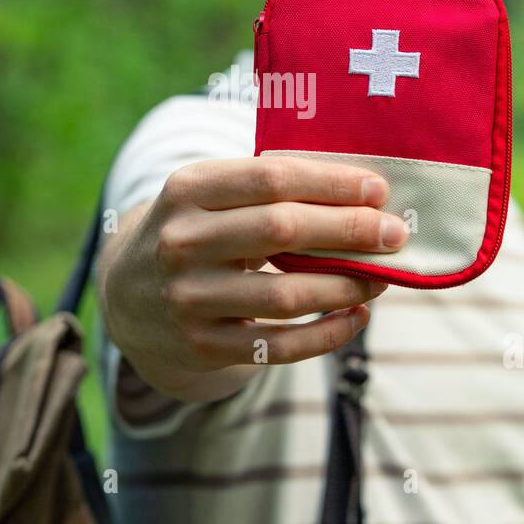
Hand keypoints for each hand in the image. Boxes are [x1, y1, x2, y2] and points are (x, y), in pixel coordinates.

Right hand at [97, 156, 408, 400]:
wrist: (128, 297)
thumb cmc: (195, 232)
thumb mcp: (207, 197)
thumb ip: (265, 187)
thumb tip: (363, 192)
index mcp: (187, 190)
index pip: (271, 178)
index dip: (332, 182)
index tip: (378, 189)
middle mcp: (181, 242)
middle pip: (283, 230)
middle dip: (350, 230)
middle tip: (395, 233)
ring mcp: (189, 298)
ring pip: (287, 294)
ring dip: (346, 285)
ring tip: (380, 276)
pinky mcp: (203, 345)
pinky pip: (281, 345)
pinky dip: (328, 333)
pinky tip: (356, 316)